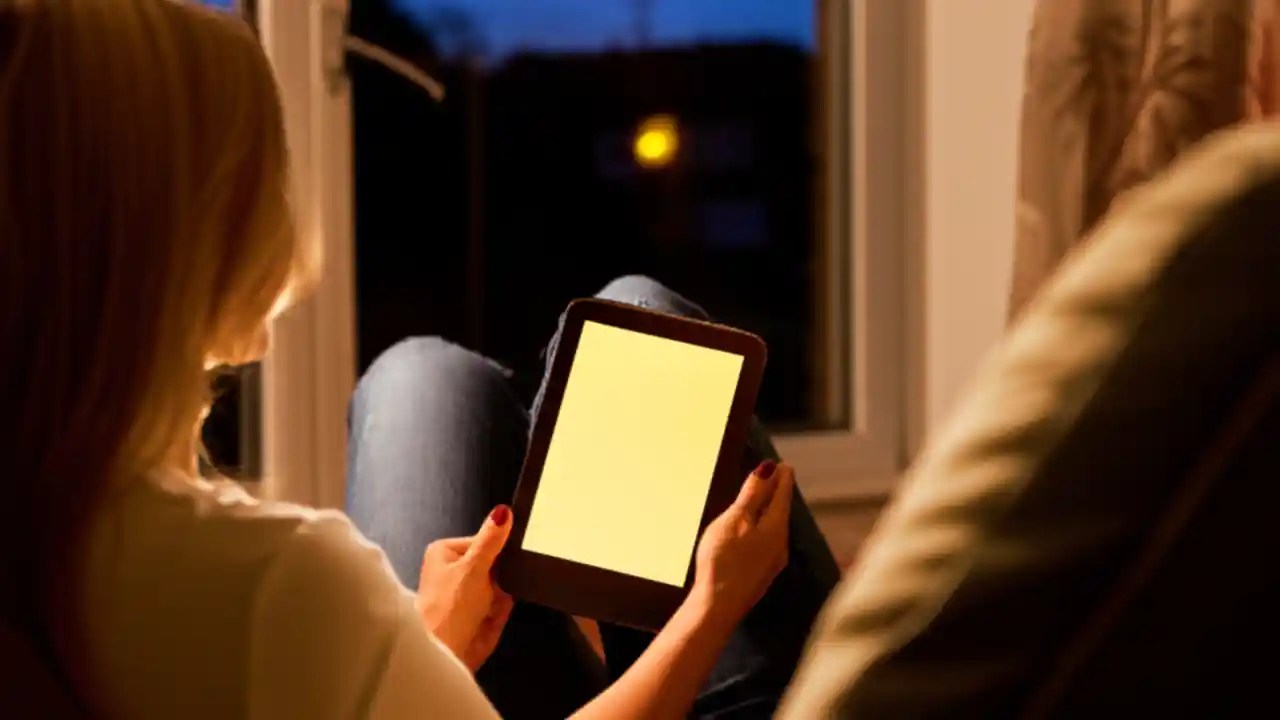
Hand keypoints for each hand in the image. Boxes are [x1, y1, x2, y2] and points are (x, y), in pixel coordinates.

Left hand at [416, 505, 515, 670]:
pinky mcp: (479, 611)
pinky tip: (489, 617)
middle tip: (491, 587)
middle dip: (499, 576)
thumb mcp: (473, 567)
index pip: (484, 539)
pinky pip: (502, 601)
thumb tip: (502, 512)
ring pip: (501, 583)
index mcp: (446, 552)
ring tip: (486, 606)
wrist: (447, 652)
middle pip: (494, 561)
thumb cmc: (447, 609)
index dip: (497, 551)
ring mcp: (468, 591)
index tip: (501, 561)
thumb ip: (491, 540)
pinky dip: (501, 609)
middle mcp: (455, 569)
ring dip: (500, 594)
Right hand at [690, 460, 792, 623]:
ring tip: (764, 500)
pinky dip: (762, 528)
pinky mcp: (760, 574)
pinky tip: (752, 531)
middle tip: (776, 477)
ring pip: (774, 528)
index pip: (783, 495)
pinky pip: (767, 543)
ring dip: (769, 511)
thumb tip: (769, 468)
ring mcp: (772, 562)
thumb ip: (751, 495)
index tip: (785, 465)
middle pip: (781, 511)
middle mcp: (780, 544)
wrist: (718, 607)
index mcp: (775, 528)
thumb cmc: (724, 561)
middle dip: (777, 493)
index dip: (782, 478)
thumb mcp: (734, 520)